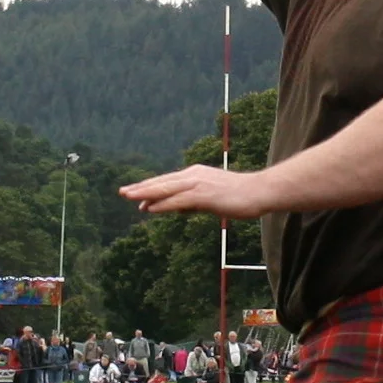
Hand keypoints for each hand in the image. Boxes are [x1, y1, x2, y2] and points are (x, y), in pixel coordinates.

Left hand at [119, 166, 269, 218]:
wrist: (260, 191)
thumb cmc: (240, 196)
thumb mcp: (212, 199)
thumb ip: (194, 202)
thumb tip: (179, 208)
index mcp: (196, 175)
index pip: (167, 181)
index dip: (149, 187)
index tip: (134, 192)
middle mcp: (194, 175)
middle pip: (162, 182)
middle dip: (141, 187)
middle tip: (122, 192)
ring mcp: (198, 184)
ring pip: (166, 188)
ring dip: (146, 193)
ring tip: (129, 196)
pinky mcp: (204, 195)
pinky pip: (178, 200)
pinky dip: (162, 204)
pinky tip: (150, 208)